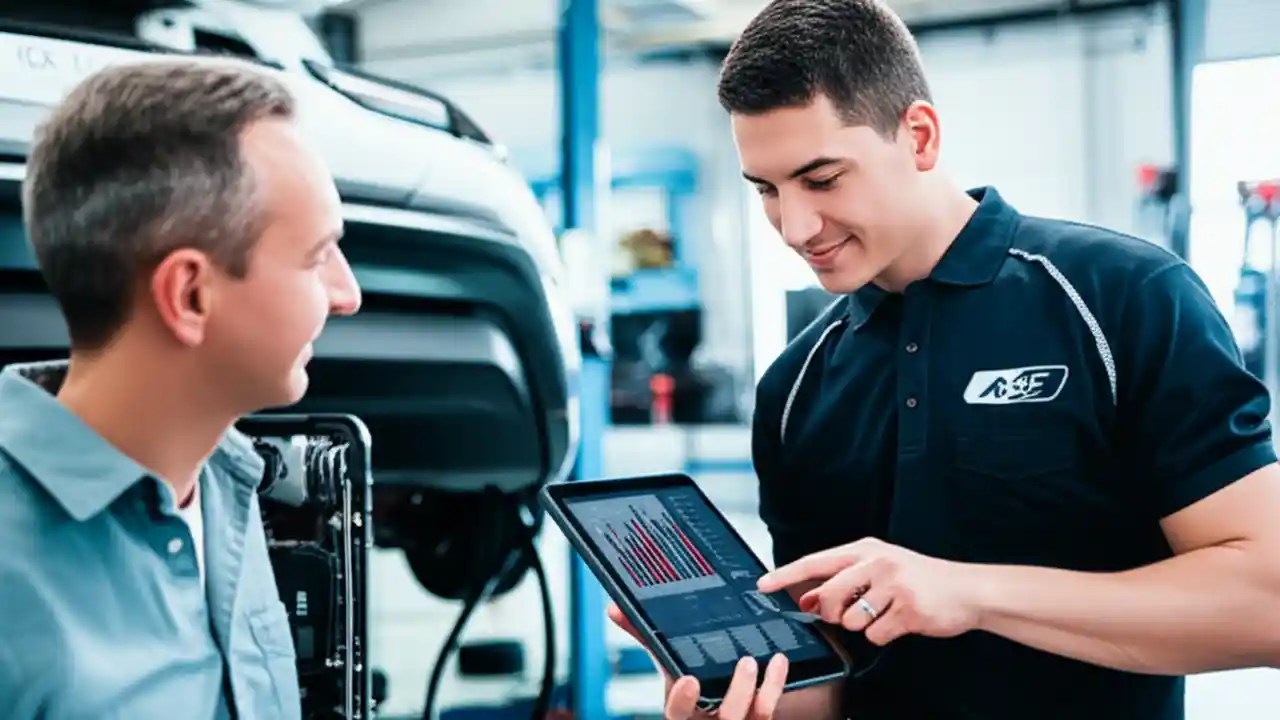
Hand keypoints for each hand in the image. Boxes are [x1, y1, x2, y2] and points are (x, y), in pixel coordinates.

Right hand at [607, 604, 789, 718]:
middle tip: (746, 661)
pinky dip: (776, 685)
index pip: (677, 714)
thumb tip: (614, 608)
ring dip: (764, 688)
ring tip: (768, 658)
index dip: (682, 701)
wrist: (717, 711)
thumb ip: (644, 639)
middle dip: (737, 693)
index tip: (688, 680)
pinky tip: (779, 661)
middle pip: (724, 717)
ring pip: (754, 716)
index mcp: (681, 712)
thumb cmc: (689, 689)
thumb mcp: (667, 669)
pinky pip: (769, 710)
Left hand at [757, 537, 981, 645]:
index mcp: (865, 549)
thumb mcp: (878, 570)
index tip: (762, 585)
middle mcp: (876, 562)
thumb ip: (842, 582)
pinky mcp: (908, 610)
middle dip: (834, 614)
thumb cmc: (917, 579)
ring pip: (852, 621)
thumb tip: (806, 601)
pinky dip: (884, 635)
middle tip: (856, 610)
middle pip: (829, 597)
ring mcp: (893, 585)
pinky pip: (876, 635)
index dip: (785, 575)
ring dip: (865, 626)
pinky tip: (901, 621)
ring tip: (887, 612)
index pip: (815, 562)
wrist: (966, 589)